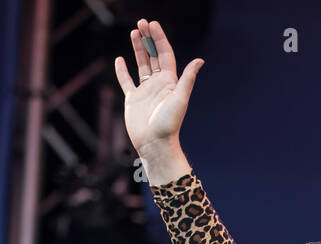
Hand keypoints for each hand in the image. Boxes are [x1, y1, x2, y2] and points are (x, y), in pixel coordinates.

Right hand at [113, 18, 203, 155]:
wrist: (155, 144)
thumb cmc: (169, 124)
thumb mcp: (180, 99)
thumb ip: (188, 79)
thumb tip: (200, 60)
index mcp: (170, 82)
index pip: (164, 54)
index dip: (159, 39)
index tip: (152, 25)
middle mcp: (158, 84)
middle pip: (153, 56)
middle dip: (148, 38)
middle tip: (141, 22)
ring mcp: (145, 91)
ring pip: (141, 65)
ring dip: (138, 49)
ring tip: (133, 32)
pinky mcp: (133, 99)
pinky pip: (127, 81)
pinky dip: (122, 70)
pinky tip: (120, 59)